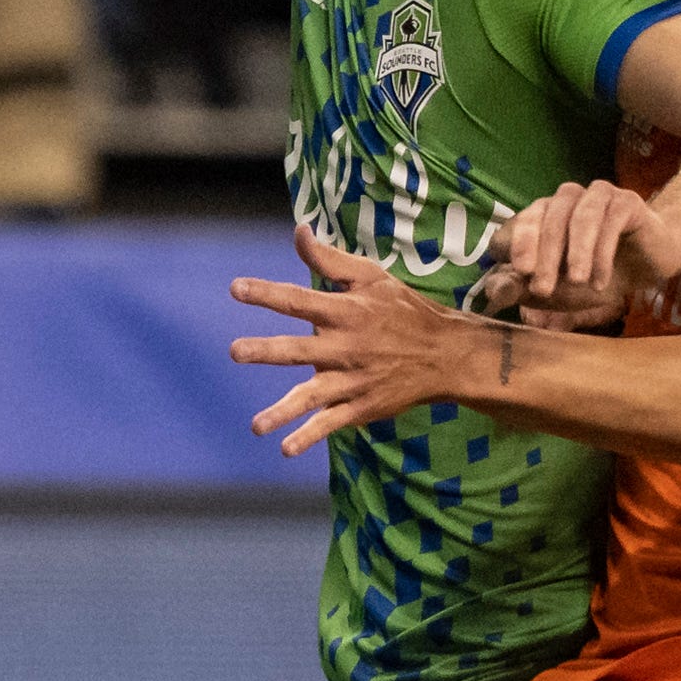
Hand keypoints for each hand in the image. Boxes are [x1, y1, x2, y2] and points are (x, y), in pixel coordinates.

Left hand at [227, 226, 489, 454]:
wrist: (445, 354)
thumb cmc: (402, 310)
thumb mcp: (371, 277)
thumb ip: (329, 260)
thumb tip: (298, 231)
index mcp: (346, 312)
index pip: (299, 300)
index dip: (267, 294)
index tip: (237, 289)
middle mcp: (345, 348)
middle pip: (299, 350)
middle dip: (266, 351)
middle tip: (235, 352)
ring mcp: (352, 381)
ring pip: (312, 397)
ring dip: (283, 412)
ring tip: (256, 427)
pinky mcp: (361, 407)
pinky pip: (331, 423)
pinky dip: (309, 437)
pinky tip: (286, 448)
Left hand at [487, 180, 675, 326]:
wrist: (648, 265)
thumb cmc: (596, 275)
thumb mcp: (557, 291)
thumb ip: (524, 290)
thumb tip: (492, 294)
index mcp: (542, 214)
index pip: (519, 223)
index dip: (516, 246)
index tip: (520, 274)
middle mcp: (566, 199)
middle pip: (547, 219)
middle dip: (544, 257)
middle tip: (544, 289)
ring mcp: (596, 196)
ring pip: (579, 217)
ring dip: (576, 253)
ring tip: (578, 283)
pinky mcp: (626, 201)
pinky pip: (610, 222)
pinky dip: (603, 254)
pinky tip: (601, 281)